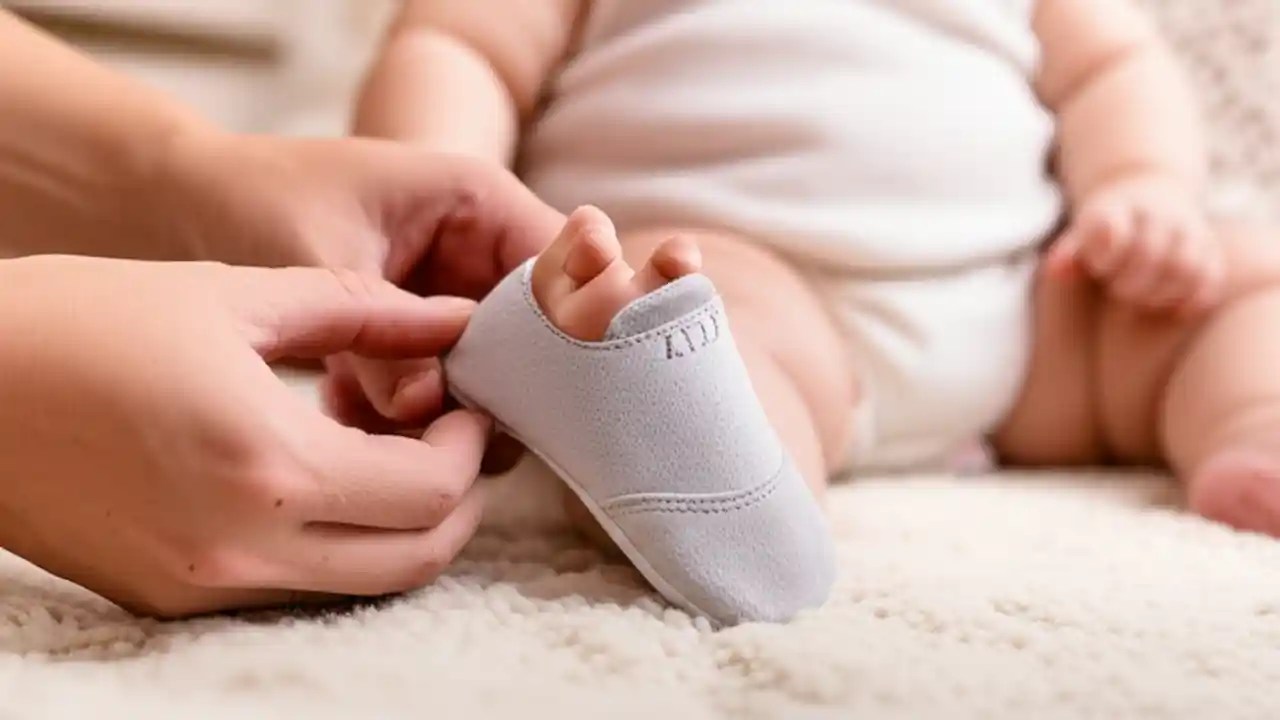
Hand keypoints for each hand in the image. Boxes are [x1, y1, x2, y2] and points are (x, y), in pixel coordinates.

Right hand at [0, 256, 491, 617]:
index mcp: (269, 464)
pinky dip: (335, 543)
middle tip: (452, 441)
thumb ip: (362, 311)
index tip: (466, 406)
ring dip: (403, 530)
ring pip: (360, 585)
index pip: (431, 493)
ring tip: (394, 457)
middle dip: (457, 502)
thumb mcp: (233, 293)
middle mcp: (243, 547)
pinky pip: (292, 587)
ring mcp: (204, 584)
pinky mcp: (168, 599)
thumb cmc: (84, 319)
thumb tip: (452, 317)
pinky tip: (321, 481)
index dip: (469, 449)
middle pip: (414, 561)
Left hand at [158, 132, 564, 429]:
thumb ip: (381, 341)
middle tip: (449, 434)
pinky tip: (347, 416)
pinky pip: (435, 394)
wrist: (171, 206)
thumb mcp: (319, 258)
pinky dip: (400, 418)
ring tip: (381, 424)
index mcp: (476, 202)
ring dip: (444, 413)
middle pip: (533, 336)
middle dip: (496, 389)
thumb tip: (424, 416)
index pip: (563, 272)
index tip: (535, 400)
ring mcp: (445, 300)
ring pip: (485, 376)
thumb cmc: (247, 201)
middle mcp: (475, 252)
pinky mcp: (409, 343)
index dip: (563, 334)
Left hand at [1045, 173, 1224, 314]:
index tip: (1100, 266)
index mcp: (1119, 207)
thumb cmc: (1108, 225)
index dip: (1105, 256)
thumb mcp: (1083, 231)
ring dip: (1162, 293)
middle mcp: (1158, 213)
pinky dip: (1194, 298)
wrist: (1150, 192)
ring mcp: (1188, 228)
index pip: (1111, 232)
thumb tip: (1055, 271)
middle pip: (1150, 255)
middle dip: (1130, 282)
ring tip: (1145, 299)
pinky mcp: (1209, 246)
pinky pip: (1210, 276)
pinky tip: (1175, 309)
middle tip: (1118, 288)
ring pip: (1185, 267)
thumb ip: (1069, 253)